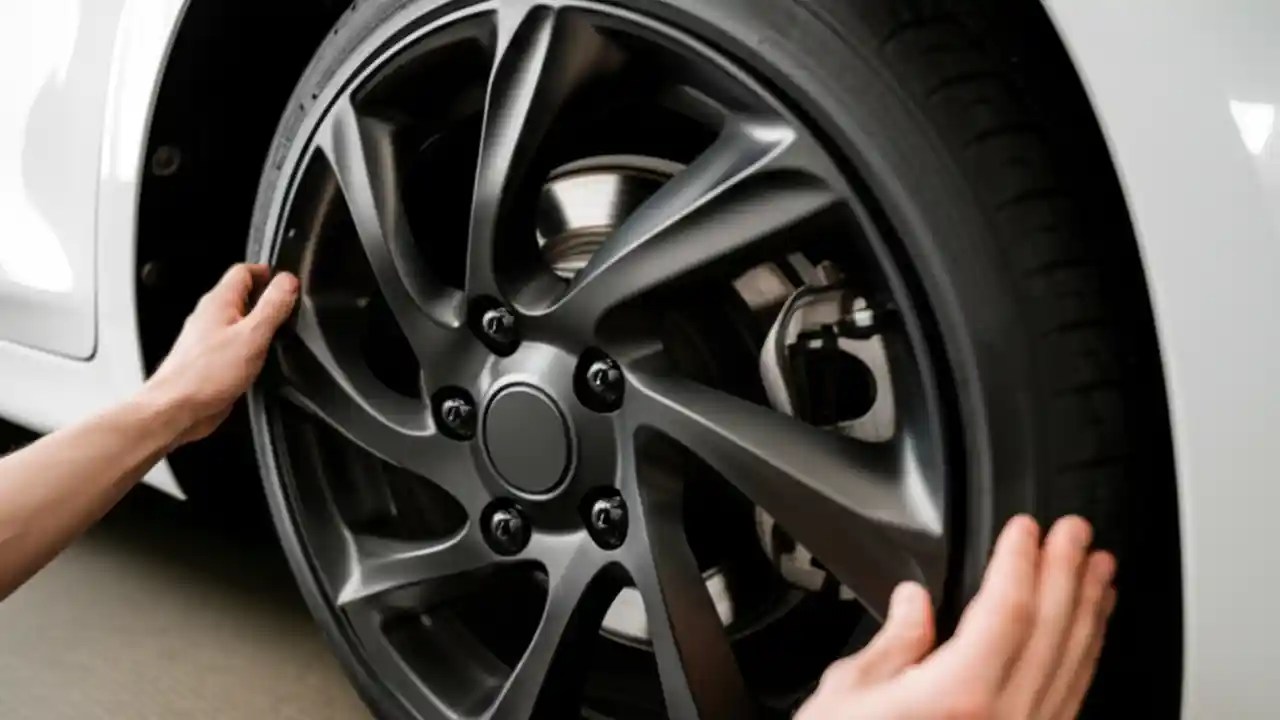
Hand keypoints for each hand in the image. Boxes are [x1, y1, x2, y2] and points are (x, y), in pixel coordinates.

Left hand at [141, 263, 298, 445]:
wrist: (176, 409)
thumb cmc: (205, 375)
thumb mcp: (251, 336)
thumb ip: (272, 306)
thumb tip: (288, 281)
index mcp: (219, 302)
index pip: (243, 271)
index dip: (267, 272)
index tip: (287, 282)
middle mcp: (210, 317)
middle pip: (241, 295)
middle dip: (266, 299)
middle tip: (289, 309)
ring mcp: (209, 339)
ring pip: (238, 321)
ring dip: (259, 324)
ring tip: (280, 334)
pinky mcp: (211, 361)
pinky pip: (235, 344)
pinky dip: (251, 346)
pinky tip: (262, 359)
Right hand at [797, 516, 1116, 719]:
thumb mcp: (843, 698)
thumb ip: (891, 646)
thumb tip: (916, 603)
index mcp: (954, 699)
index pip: (1007, 612)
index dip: (1020, 561)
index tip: (1025, 528)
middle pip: (1051, 634)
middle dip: (1067, 574)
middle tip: (1077, 533)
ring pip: (1073, 668)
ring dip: (1088, 613)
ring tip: (1097, 572)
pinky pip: (1070, 700)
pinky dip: (1084, 659)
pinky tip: (1085, 637)